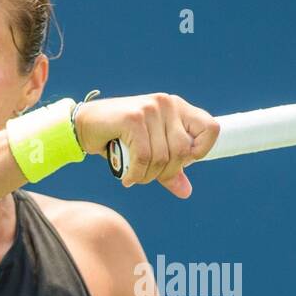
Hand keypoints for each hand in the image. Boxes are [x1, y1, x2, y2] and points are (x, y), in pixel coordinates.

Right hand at [73, 93, 218, 198]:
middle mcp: (167, 104)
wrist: (85, 126)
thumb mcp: (151, 153)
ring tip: (135, 176)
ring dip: (147, 176)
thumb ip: (170, 169)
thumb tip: (186, 191)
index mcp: (178, 108)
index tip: (183, 162)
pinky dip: (136, 174)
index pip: (211, 128)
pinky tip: (127, 178)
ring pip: (162, 157)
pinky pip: (144, 156)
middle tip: (148, 176)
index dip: (201, 151)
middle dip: (166, 172)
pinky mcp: (133, 118)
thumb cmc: (120, 138)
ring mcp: (151, 109)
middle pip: (183, 151)